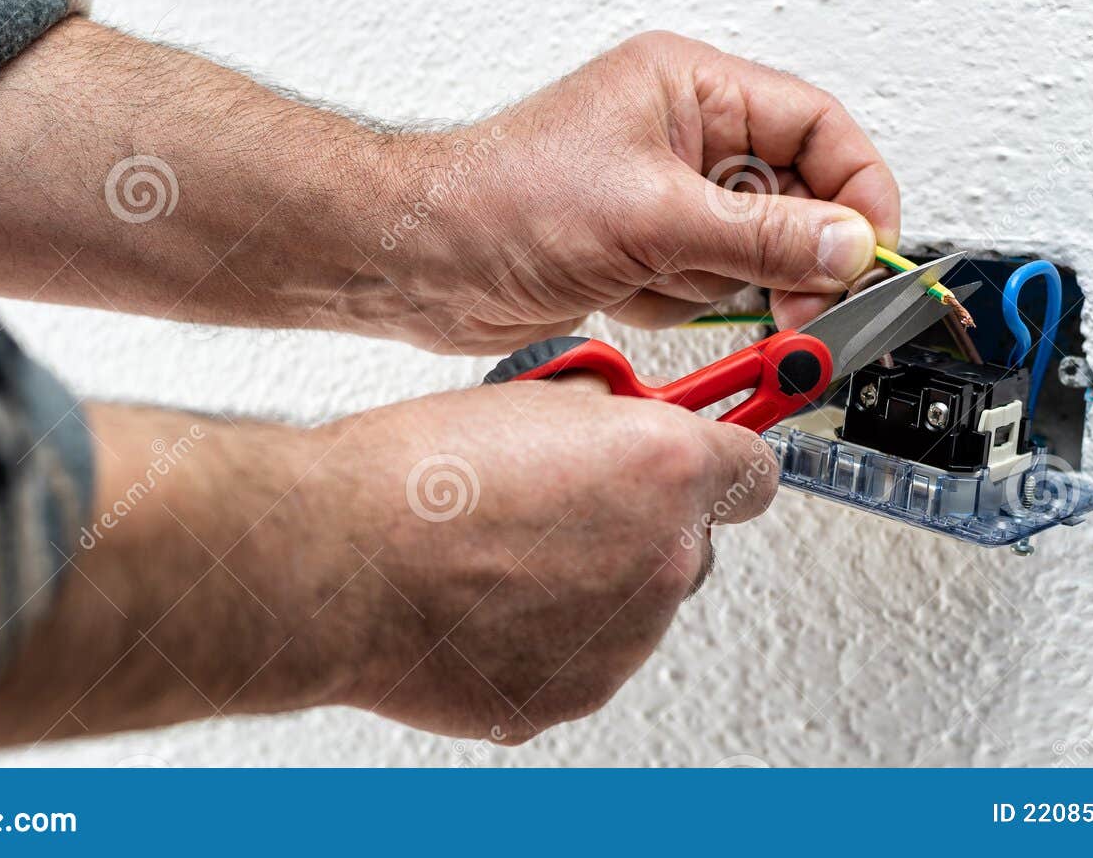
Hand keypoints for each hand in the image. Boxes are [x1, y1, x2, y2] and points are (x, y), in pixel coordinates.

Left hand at [0, 23, 895, 349]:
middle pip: (796, 196)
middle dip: (790, 253)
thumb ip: (766, 235)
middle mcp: (686, 136)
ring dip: (720, 282)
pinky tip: (631, 291)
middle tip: (801, 303)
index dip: (857, 191)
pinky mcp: (644, 247)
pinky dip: (681, 302)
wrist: (421, 261)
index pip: (817, 128)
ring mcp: (666, 195)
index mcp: (693, 90)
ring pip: (754, 250)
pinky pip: (706, 284)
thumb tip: (851, 245)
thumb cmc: (502, 201)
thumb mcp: (655, 217)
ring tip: (663, 280)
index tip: (870, 254)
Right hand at [323, 380, 777, 741]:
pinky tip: (491, 605)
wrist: (338, 562)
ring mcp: (626, 637)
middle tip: (570, 510)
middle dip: (647, 526)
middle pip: (695, 542)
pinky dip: (554, 638)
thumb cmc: (414, 479)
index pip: (754, 471)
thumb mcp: (532, 399)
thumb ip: (605, 418)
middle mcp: (664, 558)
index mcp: (664, 469)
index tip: (708, 467)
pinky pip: (589, 657)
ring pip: (639, 605)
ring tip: (506, 559)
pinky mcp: (578, 693)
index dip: (722, 465)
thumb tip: (618, 424)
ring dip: (597, 583)